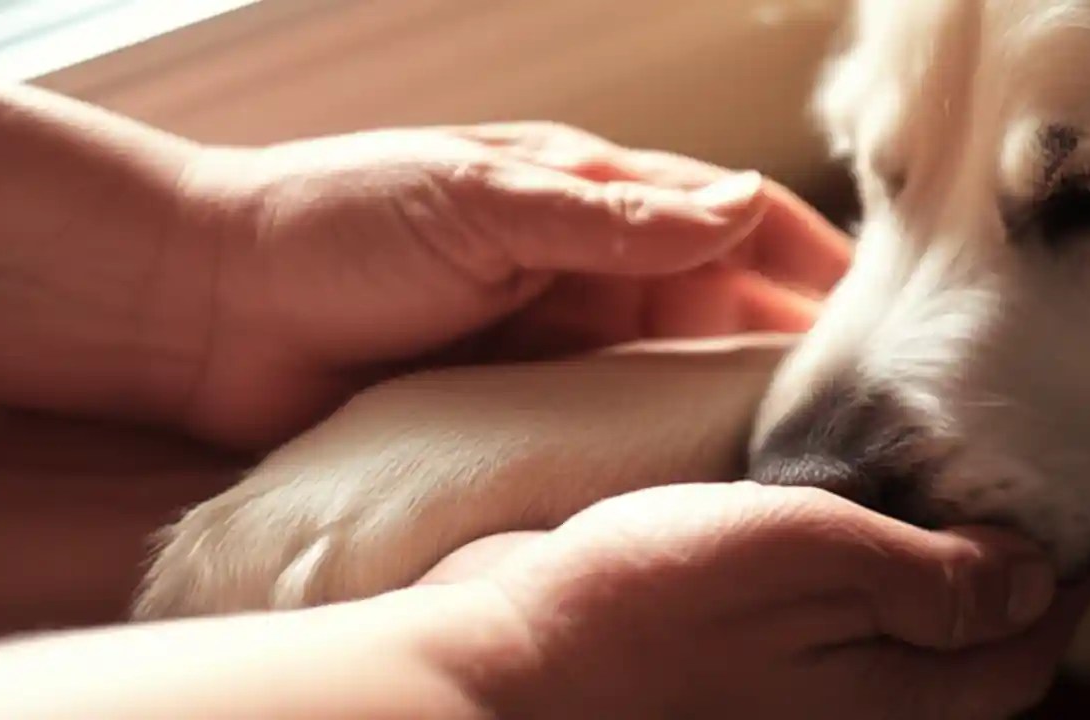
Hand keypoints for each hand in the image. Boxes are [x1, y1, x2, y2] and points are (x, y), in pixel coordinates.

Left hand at [183, 123, 850, 446]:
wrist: (211, 307)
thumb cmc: (335, 222)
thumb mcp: (480, 199)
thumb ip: (612, 215)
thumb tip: (740, 202)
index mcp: (588, 198)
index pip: (730, 221)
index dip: (806, 262)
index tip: (878, 315)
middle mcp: (587, 271)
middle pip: (719, 308)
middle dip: (788, 346)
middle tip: (865, 404)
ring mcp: (557, 344)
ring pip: (674, 376)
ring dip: (731, 405)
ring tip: (804, 451)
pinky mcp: (519, 408)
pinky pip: (610, 431)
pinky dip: (658, 449)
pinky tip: (700, 479)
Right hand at [413, 483, 1089, 719]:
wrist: (512, 665)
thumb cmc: (648, 608)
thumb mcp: (806, 556)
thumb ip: (929, 573)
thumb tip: (1034, 575)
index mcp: (894, 701)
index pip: (1022, 643)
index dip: (1056, 572)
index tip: (1065, 501)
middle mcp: (854, 713)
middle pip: (965, 649)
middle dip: (992, 565)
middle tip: (990, 476)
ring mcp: (794, 696)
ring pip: (894, 634)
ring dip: (917, 563)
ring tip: (918, 484)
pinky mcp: (743, 667)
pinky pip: (826, 625)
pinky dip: (846, 572)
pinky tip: (825, 517)